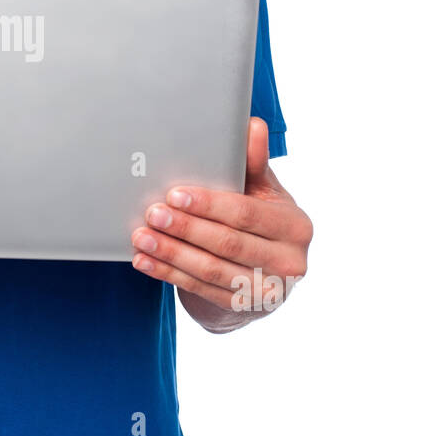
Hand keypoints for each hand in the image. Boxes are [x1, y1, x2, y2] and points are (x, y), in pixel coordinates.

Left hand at [130, 118, 312, 332]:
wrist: (263, 277)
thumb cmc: (259, 222)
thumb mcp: (264, 193)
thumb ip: (254, 163)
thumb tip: (251, 125)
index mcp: (295, 227)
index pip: (246, 214)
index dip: (209, 204)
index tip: (175, 194)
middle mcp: (289, 263)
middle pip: (227, 243)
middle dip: (185, 228)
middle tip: (152, 214)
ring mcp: (267, 292)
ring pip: (210, 270)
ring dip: (171, 253)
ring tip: (141, 236)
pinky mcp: (242, 309)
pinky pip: (199, 290)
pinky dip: (168, 273)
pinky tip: (144, 260)